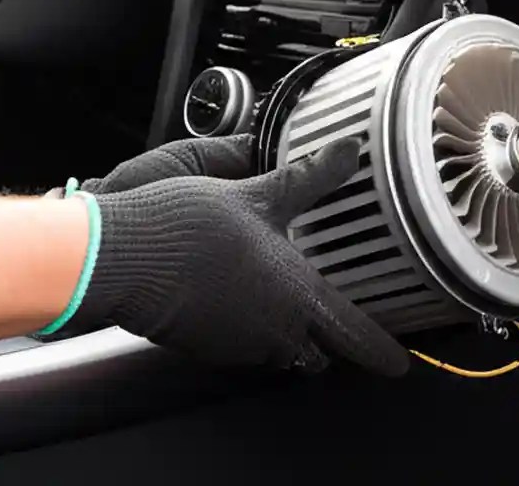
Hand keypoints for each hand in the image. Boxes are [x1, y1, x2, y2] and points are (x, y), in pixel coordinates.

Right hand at [69, 139, 408, 376]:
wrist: (121, 258)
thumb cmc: (190, 227)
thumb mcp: (258, 194)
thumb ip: (309, 179)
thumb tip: (348, 152)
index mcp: (297, 297)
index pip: (354, 337)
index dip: (379, 352)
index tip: (398, 365)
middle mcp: (274, 332)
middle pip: (316, 351)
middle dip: (325, 339)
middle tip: (330, 317)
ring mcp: (238, 344)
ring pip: (276, 348)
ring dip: (281, 329)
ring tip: (272, 291)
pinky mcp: (205, 346)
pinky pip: (240, 342)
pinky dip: (245, 324)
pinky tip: (231, 291)